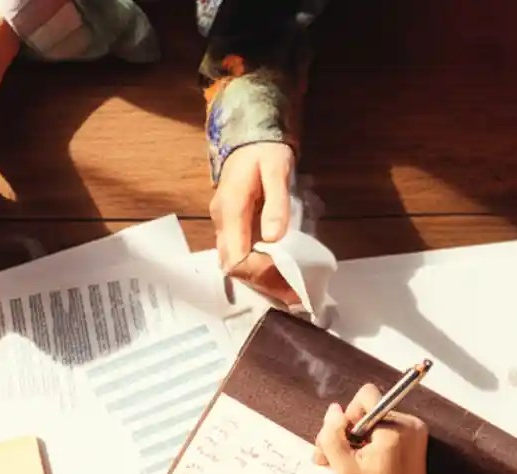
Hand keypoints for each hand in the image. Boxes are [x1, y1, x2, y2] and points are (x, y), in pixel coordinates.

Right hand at [210, 142, 297, 304]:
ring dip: (260, 278)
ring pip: (235, 263)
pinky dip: (258, 267)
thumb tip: (274, 238)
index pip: (236, 258)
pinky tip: (278, 273)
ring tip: (290, 288)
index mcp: (231, 210)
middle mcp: (222, 222)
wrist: (248, 136)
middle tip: (294, 293)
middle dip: (262, 282)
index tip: (286, 278)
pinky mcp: (232, 226)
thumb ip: (276, 203)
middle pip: (234, 266)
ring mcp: (225, 225)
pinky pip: (240, 254)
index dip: (259, 273)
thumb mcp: (276, 169)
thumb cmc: (264, 150)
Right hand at [314, 384, 430, 473]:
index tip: (348, 440)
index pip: (366, 396)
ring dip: (358, 439)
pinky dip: (372, 443)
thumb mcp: (344, 469)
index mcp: (393, 428)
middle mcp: (409, 423)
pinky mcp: (416, 440)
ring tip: (347, 464)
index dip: (349, 415)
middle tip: (332, 458)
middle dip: (348, 432)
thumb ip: (332, 436)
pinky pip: (387, 430)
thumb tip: (333, 410)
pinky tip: (364, 463)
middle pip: (368, 411)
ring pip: (375, 421)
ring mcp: (415, 431)